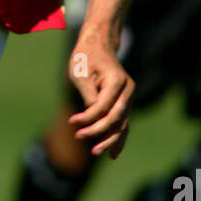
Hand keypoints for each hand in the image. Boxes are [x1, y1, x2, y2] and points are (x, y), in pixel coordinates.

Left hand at [67, 30, 134, 158]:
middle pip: (116, 118)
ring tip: (96, 152)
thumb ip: (88, 95)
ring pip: (122, 124)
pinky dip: (118, 138)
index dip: (88, 118)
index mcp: (117, 81)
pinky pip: (123, 123)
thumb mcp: (81, 73)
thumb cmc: (86, 57)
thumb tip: (91, 118)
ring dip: (110, 140)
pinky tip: (112, 153)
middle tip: (80, 138)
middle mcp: (127, 90)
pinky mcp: (125, 103)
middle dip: (98, 132)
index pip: (103, 107)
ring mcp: (128, 97)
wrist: (98, 46)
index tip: (72, 122)